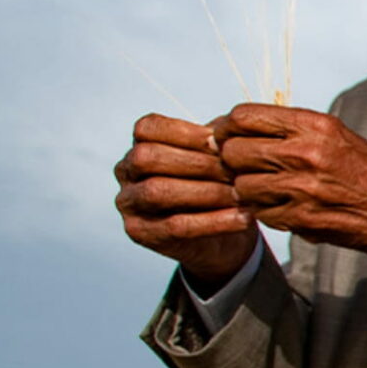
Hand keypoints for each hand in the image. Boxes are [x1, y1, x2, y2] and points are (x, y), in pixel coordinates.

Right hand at [114, 113, 259, 287]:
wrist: (221, 239)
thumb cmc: (215, 188)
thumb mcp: (214, 160)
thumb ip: (213, 144)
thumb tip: (224, 133)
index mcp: (138, 145)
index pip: (147, 129)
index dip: (184, 133)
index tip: (220, 142)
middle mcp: (125, 172)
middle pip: (147, 158)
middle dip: (194, 163)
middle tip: (233, 171)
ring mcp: (128, 204)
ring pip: (158, 191)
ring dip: (204, 192)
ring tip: (239, 194)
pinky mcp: (140, 233)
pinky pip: (175, 226)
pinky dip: (213, 221)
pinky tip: (241, 218)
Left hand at [213, 103, 366, 268]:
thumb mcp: (335, 135)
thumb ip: (291, 129)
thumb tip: (241, 126)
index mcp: (314, 125)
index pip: (244, 116)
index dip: (227, 127)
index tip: (226, 135)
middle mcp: (305, 153)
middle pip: (234, 151)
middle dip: (230, 160)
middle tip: (240, 166)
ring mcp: (302, 188)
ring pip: (242, 185)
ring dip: (246, 189)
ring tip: (263, 188)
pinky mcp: (301, 218)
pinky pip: (260, 212)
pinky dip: (263, 211)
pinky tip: (280, 206)